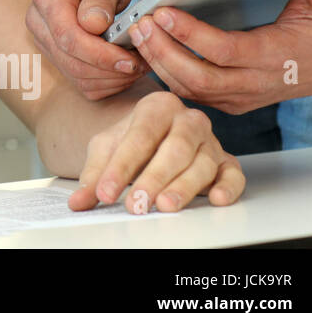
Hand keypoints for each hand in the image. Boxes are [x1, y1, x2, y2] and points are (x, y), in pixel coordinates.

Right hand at [27, 0, 148, 98]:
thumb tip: (94, 25)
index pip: (68, 37)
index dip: (99, 55)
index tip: (130, 59)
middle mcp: (39, 21)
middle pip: (70, 62)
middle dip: (110, 70)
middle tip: (144, 63)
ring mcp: (46, 40)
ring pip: (76, 76)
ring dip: (111, 78)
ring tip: (139, 63)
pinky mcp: (58, 54)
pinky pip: (81, 82)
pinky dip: (107, 82)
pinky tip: (126, 68)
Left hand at [71, 90, 243, 212]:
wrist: (152, 136)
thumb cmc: (131, 142)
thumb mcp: (106, 149)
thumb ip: (93, 174)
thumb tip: (77, 202)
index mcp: (157, 106)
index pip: (139, 137)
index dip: (121, 166)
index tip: (105, 192)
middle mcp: (188, 120)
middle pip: (174, 149)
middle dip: (154, 178)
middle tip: (137, 204)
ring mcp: (210, 141)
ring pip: (201, 164)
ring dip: (184, 187)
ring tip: (164, 206)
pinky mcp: (227, 162)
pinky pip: (233, 174)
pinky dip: (228, 187)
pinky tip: (215, 199)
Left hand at [130, 0, 311, 113]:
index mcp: (274, 57)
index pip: (223, 51)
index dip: (190, 33)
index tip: (163, 13)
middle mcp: (255, 82)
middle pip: (197, 77)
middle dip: (162, 52)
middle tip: (139, 26)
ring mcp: (241, 96)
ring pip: (190, 89)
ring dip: (158, 63)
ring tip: (137, 35)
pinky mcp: (231, 101)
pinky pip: (192, 94)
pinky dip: (167, 75)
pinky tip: (149, 53)